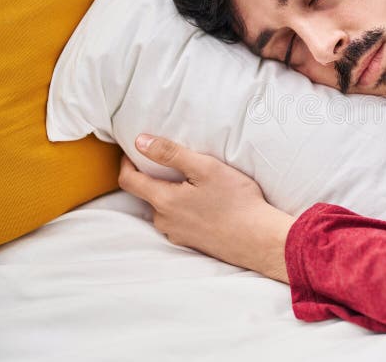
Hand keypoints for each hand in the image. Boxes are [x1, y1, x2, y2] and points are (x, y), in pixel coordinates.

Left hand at [118, 134, 294, 282]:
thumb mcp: (206, 168)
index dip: (127, 162)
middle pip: (146, 194)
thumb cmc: (236, 201)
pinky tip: (204, 204)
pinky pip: (178, 221)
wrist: (258, 239)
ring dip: (171, 195)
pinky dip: (184, 210)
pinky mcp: (190, 243)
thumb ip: (170, 153)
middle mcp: (164, 221)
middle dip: (155, 177)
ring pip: (163, 209)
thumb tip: (140, 142)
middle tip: (175, 164)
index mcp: (164, 201)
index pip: (128, 180)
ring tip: (195, 184)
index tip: (135, 151)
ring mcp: (177, 234)